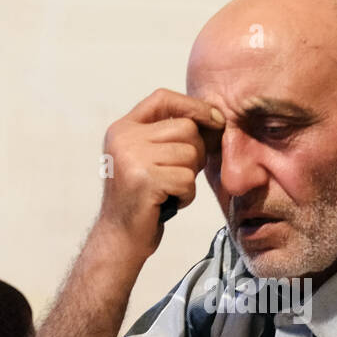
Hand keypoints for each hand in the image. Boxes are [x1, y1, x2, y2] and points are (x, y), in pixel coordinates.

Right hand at [99, 88, 224, 257]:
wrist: (120, 238)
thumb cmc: (143, 199)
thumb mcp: (148, 158)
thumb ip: (169, 136)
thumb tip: (216, 117)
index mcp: (123, 128)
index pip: (163, 98)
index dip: (193, 105)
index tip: (216, 119)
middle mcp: (123, 138)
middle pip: (185, 128)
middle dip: (195, 153)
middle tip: (180, 175)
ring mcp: (131, 157)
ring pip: (190, 154)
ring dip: (189, 178)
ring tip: (169, 190)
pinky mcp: (144, 180)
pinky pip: (187, 179)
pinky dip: (186, 195)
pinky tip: (168, 202)